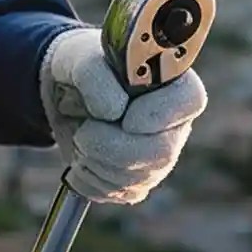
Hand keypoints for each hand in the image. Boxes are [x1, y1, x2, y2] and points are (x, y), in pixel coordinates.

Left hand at [39, 28, 206, 203]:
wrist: (62, 92)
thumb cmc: (79, 66)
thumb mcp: (77, 58)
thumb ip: (94, 74)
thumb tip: (112, 112)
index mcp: (171, 79)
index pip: (188, 101)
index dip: (157, 115)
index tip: (124, 117)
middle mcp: (174, 121)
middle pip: (161, 152)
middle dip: (112, 147)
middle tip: (84, 132)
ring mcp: (160, 154)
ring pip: (137, 178)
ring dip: (95, 162)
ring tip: (82, 136)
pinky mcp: (139, 180)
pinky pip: (119, 193)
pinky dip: (90, 180)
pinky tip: (83, 157)